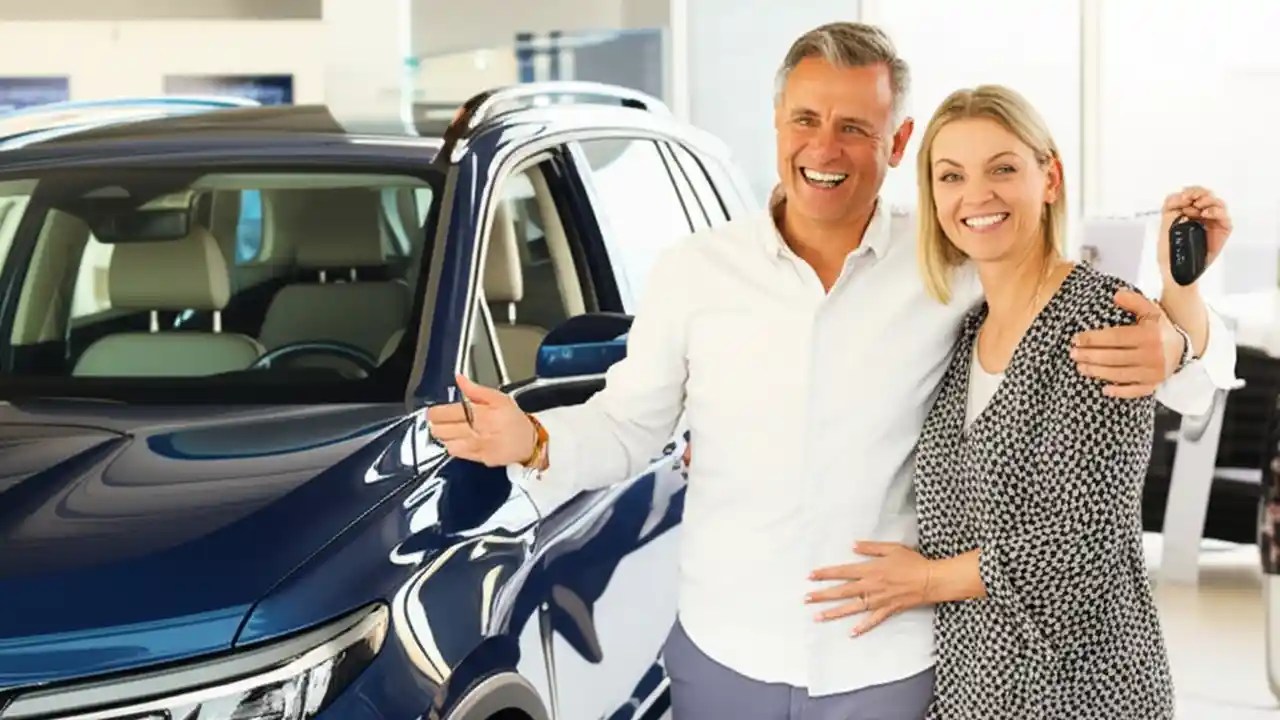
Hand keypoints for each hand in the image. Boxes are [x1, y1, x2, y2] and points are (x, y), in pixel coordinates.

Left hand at [424, 373, 535, 465]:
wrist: (530, 442)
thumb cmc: (514, 419)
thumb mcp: (499, 398)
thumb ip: (476, 389)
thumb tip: (460, 379)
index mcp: (480, 413)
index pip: (447, 413)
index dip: (435, 412)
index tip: (433, 412)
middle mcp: (476, 431)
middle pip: (442, 430)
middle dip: (436, 424)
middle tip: (438, 421)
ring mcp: (476, 447)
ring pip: (446, 443)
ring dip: (444, 436)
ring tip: (447, 430)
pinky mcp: (478, 459)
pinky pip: (456, 454)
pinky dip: (453, 447)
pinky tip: (458, 440)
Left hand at [806, 542, 932, 635]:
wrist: (931, 580)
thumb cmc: (912, 562)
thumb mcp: (891, 548)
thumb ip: (870, 548)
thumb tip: (852, 546)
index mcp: (870, 570)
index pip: (842, 572)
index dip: (825, 574)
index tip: (810, 576)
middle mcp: (871, 586)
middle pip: (842, 591)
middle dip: (822, 595)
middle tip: (806, 599)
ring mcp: (879, 600)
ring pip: (852, 608)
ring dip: (834, 612)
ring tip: (818, 617)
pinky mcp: (888, 610)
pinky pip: (873, 620)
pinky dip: (862, 627)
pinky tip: (851, 633)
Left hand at [1071, 290, 1179, 397]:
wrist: (1182, 349)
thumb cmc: (1159, 329)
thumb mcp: (1151, 311)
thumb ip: (1134, 301)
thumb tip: (1116, 294)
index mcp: (1148, 336)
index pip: (1115, 338)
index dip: (1093, 339)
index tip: (1076, 339)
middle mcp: (1151, 355)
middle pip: (1114, 357)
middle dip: (1090, 356)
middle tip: (1073, 354)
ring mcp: (1153, 372)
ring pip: (1120, 374)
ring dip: (1097, 372)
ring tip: (1080, 367)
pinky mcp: (1154, 385)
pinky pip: (1135, 391)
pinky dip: (1120, 392)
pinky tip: (1105, 390)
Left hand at [1157, 186, 1231, 285]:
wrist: (1175, 270)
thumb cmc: (1169, 252)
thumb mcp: (1164, 225)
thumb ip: (1170, 208)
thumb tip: (1178, 196)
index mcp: (1188, 212)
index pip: (1193, 194)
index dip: (1189, 192)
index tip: (1182, 197)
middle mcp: (1202, 215)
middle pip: (1206, 195)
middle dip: (1198, 193)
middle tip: (1189, 199)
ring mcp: (1213, 222)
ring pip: (1217, 202)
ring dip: (1207, 200)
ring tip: (1196, 207)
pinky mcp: (1221, 231)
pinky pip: (1225, 217)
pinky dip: (1216, 211)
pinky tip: (1205, 214)